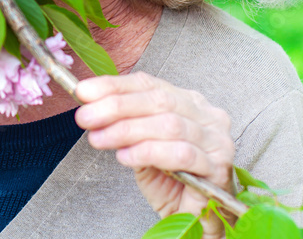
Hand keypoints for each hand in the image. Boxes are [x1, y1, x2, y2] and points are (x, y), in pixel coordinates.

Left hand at [75, 72, 234, 237]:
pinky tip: (126, 156)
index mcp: (188, 101)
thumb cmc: (170, 179)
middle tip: (86, 117)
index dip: (115, 86)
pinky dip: (149, 152)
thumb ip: (124, 123)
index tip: (84, 92)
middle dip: (116, 107)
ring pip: (169, 125)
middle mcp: (206, 115)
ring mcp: (216, 140)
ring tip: (99, 139)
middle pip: (158, 101)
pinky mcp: (218, 167)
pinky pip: (181, 153)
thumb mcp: (140, 144)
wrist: (193, 218)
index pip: (148, 84)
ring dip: (127, 130)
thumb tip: (90, 105)